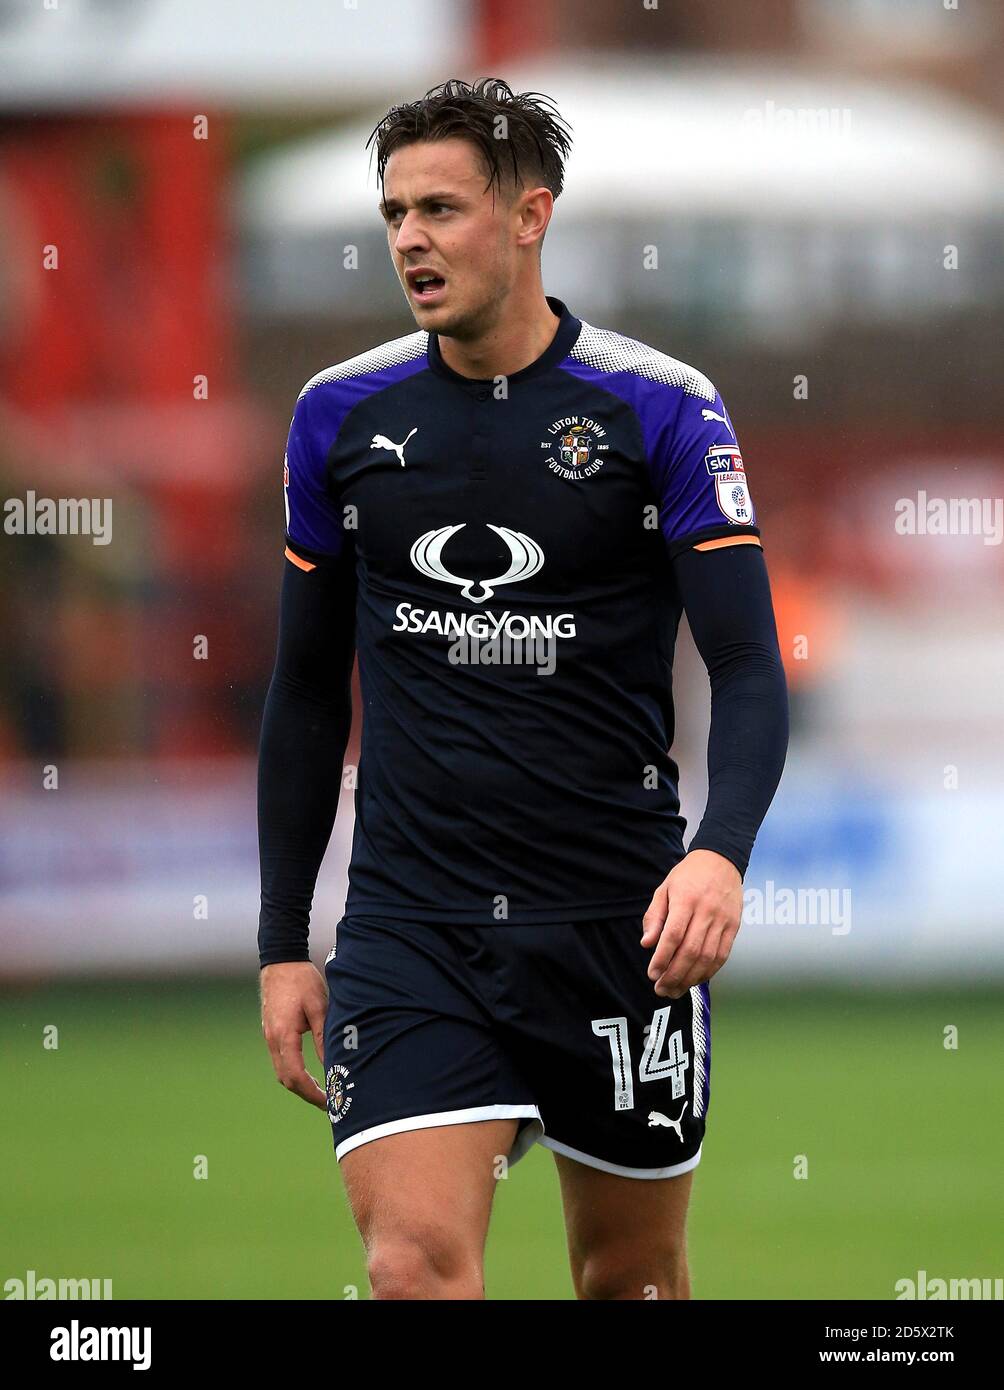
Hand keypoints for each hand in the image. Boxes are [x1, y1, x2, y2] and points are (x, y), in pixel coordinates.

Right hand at [260, 961, 328, 1109]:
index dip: (312, 1093)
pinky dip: (293, 1072)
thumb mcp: (319, 1007)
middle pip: (286, 1079)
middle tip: (328, 1102)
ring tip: (321, 1091)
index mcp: (284, 1035)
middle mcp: (272, 1039)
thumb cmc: (302, 981)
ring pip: (281, 1071)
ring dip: (299, 1084)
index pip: (296, 1075)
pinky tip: (309, 1074)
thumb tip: (331, 1065)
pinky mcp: (270, 1032)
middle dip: (306, 1094)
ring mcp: (269, 1036)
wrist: (281, 961)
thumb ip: (324, 1038)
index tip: (328, 1101)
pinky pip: (280, 1060)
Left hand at [640, 850, 742, 998]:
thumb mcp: (664, 889)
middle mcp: (706, 911)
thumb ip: (655, 916)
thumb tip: (647, 943)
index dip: (662, 958)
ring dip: (691, 978)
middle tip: (661, 989)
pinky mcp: (734, 926)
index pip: (673, 935)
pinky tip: (696, 980)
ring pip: (708, 957)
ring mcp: (723, 920)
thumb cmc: (688, 876)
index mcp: (685, 900)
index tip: (652, 974)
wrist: (721, 860)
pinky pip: (722, 955)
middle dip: (674, 975)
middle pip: (690, 951)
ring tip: (676, 989)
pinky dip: (709, 971)